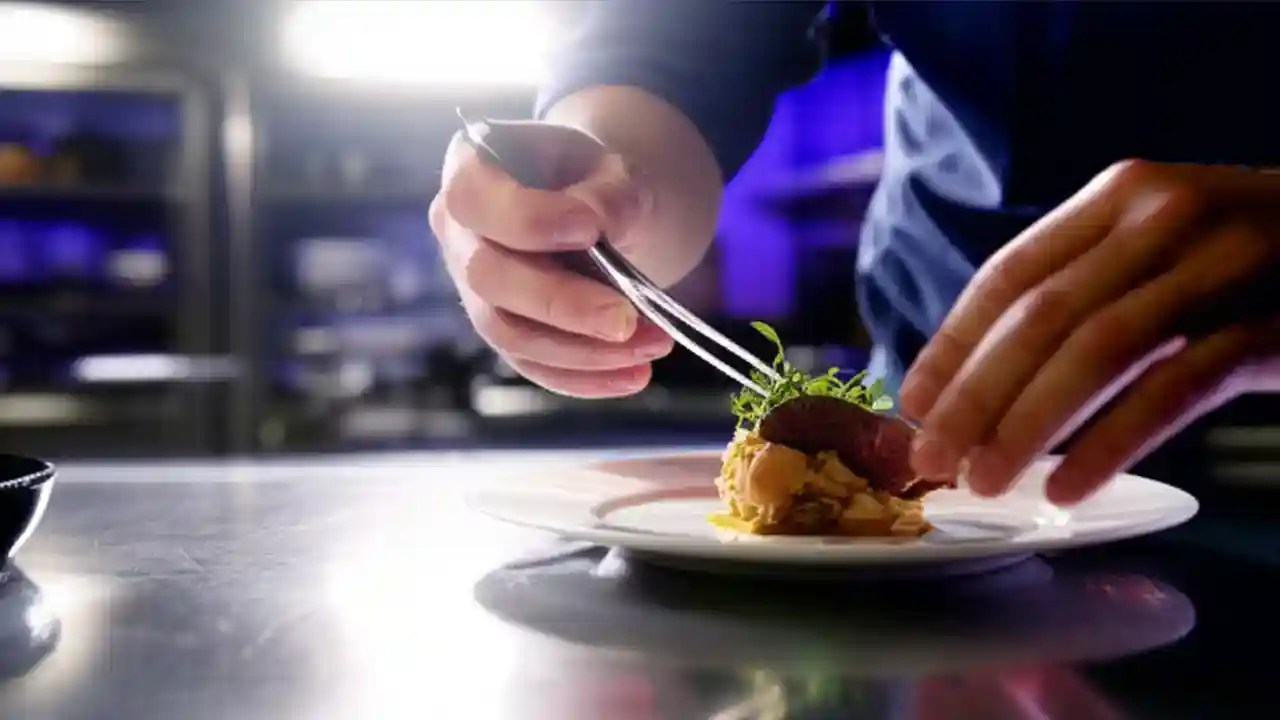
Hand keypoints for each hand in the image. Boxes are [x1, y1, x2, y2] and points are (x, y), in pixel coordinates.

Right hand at [429, 121, 672, 397]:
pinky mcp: (502, 331)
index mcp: (469, 167)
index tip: (589, 230)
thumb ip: (606, 195)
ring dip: (581, 350)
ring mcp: (473, 289)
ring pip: (508, 333)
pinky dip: (583, 376)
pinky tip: (632, 375)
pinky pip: (531, 364)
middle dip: (561, 304)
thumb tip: (597, 227)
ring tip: (650, 345)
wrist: (597, 212)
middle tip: (626, 318)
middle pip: (487, 277)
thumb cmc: (594, 180)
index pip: (471, 196)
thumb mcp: (611, 169)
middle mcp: (458, 232)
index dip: (525, 219)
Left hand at [900, 160, 1279, 504]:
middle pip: (1041, 317)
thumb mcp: (1155, 247)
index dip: (953, 344)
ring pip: (1097, 352)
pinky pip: (1172, 391)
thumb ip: (1078, 288)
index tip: (911, 405)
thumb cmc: (1242, 260)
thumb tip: (968, 376)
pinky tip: (1068, 487)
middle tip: (931, 459)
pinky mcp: (1269, 327)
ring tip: (984, 481)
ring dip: (1027, 425)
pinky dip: (1111, 444)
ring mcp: (1222, 266)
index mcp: (1120, 194)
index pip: (1009, 274)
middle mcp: (1164, 216)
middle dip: (974, 396)